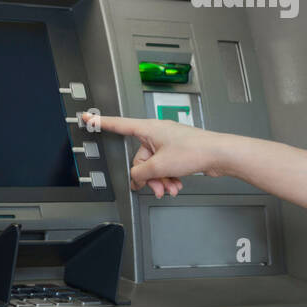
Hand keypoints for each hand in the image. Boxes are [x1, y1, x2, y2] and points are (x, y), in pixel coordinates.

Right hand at [87, 113, 224, 197]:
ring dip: (160, 181)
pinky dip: (169, 179)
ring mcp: (168, 143)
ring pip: (154, 167)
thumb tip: (136, 177)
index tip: (87, 118)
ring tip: (170, 188)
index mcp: (149, 129)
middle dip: (148, 176)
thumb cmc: (195, 150)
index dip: (102, 123)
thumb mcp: (160, 165)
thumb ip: (142, 173)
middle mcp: (157, 134)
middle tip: (156, 187)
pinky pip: (165, 168)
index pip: (119, 125)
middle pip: (140, 159)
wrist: (219, 155)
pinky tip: (176, 185)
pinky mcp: (178, 152)